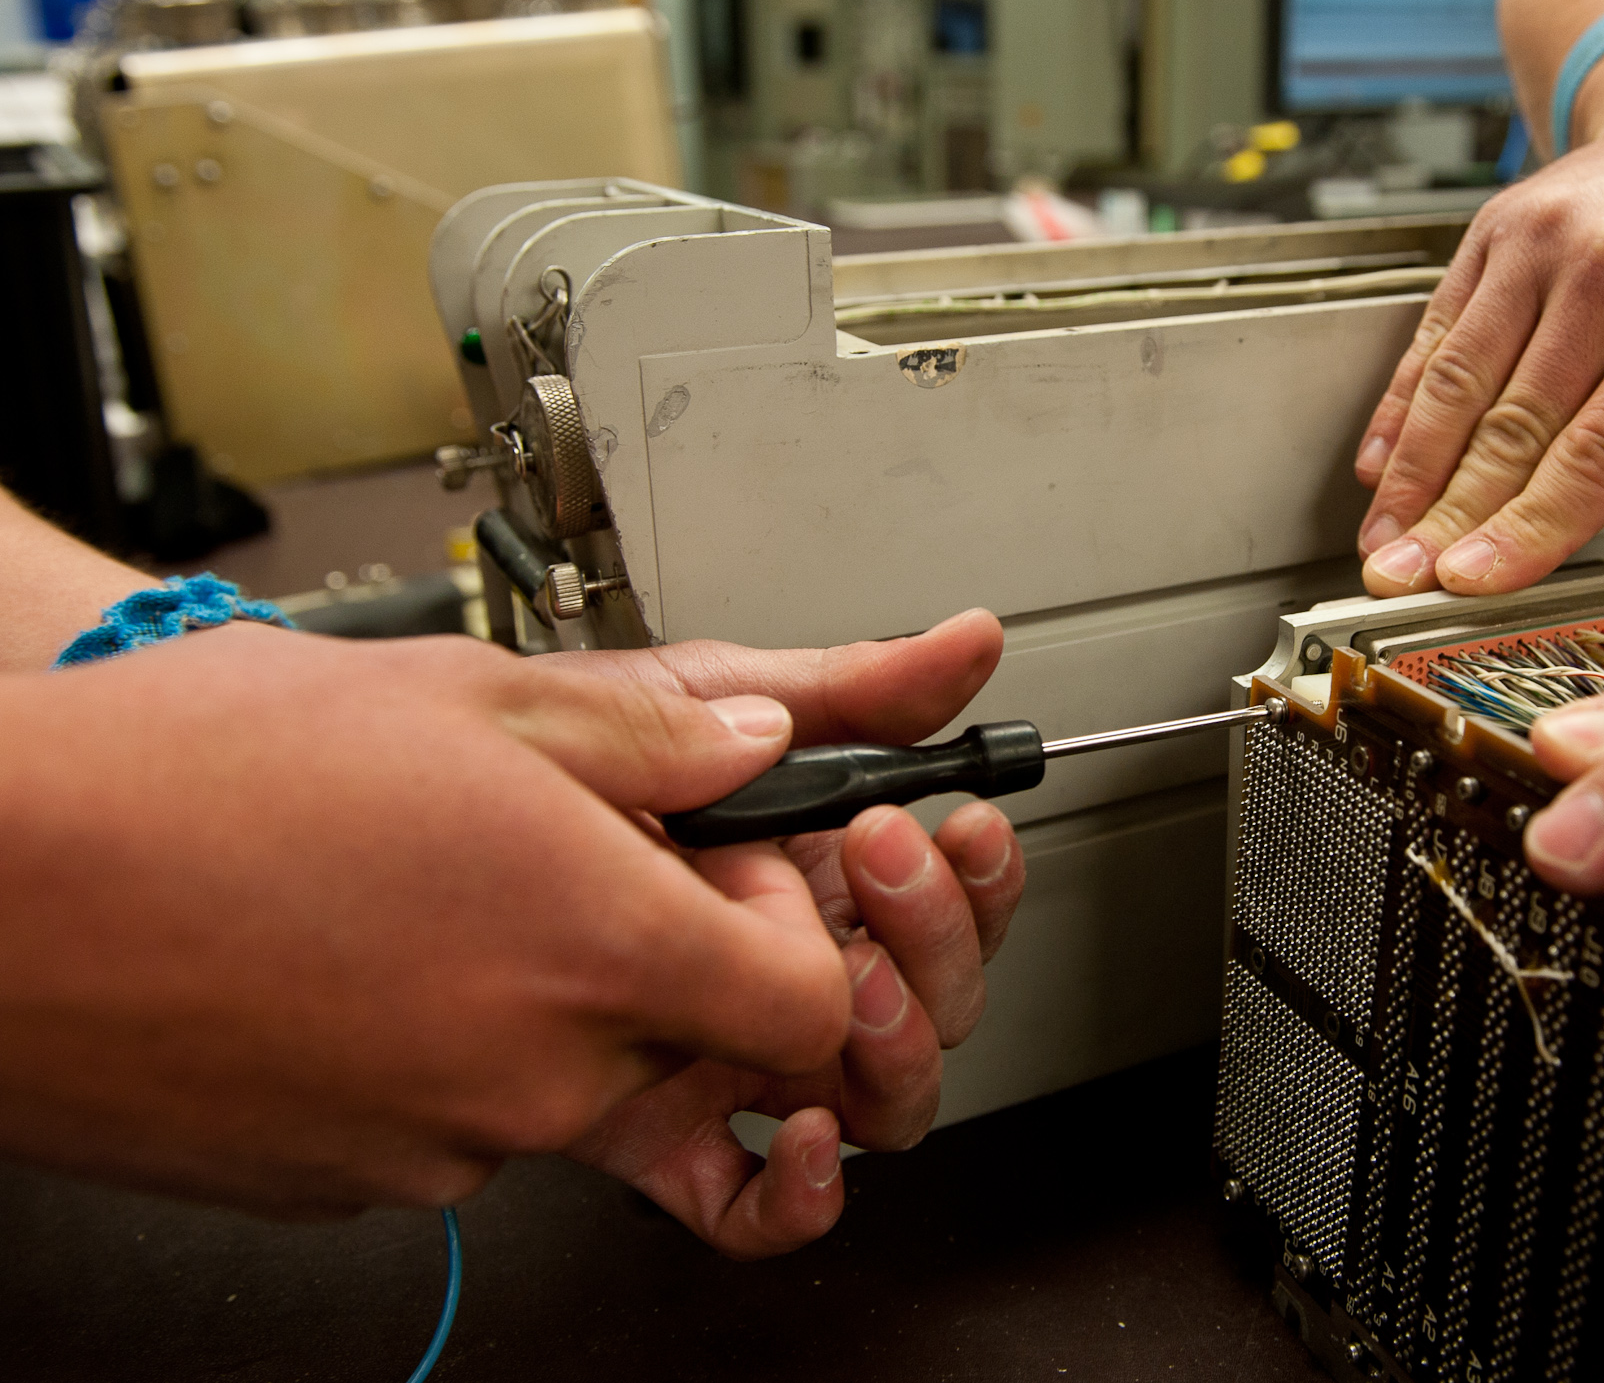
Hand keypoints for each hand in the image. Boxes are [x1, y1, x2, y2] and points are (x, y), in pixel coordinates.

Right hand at [0, 625, 829, 1213]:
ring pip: (570, 1088)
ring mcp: (440, 1147)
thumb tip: (750, 739)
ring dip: (546, 1001)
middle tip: (579, 860)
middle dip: (667, 959)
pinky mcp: (353, 1185)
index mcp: (596, 947)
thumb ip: (644, 731)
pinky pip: (457, 1126)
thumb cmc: (185, 781)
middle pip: (693, 1049)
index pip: (813, 1012)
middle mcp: (536, 1076)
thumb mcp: (458, 695)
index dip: (794, 938)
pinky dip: (444, 1051)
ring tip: (436, 888)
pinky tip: (361, 954)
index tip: (732, 872)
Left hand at [538, 612, 1025, 1257]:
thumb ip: (842, 684)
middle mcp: (787, 969)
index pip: (950, 895)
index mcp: (815, 870)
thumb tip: (963, 645)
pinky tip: (803, 1141)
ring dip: (898, 1052)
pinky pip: (749, 1203)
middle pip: (936, 997)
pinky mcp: (660, 1136)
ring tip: (856, 988)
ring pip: (876, 1100)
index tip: (961, 825)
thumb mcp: (696, 697)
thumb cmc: (532, 766)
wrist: (382, 844)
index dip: (977, 873)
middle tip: (882, 862)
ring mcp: (732, 1058)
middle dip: (937, 936)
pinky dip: (798, 1192)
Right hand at [1353, 9, 1603, 638]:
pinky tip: (1383, 465)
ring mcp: (1547, 246)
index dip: (1530, 524)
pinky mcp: (1498, 231)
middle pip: (1516, 425)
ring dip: (1414, 474)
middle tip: (1404, 585)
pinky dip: (1403, 406)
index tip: (1476, 580)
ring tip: (1383, 543)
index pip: (1599, 449)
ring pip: (1462, 381)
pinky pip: (1438, 333)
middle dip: (1451, 519)